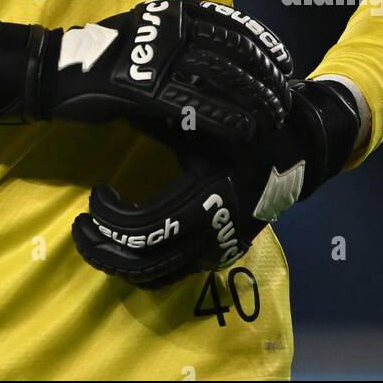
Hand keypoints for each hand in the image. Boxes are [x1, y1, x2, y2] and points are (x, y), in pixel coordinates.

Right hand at [0, 0, 293, 144]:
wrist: (56, 70)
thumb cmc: (105, 56)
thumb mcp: (147, 35)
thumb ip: (183, 42)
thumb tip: (228, 62)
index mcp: (172, 10)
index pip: (230, 22)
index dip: (262, 43)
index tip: (284, 61)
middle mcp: (169, 27)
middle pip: (232, 50)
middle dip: (264, 75)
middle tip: (285, 96)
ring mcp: (155, 56)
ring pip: (219, 76)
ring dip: (253, 97)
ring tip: (273, 115)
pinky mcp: (142, 87)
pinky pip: (193, 104)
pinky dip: (224, 118)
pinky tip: (244, 130)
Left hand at [71, 78, 361, 287]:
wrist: (301, 144)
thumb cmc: (248, 121)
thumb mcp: (204, 113)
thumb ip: (160, 115)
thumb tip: (112, 106)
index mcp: (211, 195)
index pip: (148, 226)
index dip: (112, 218)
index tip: (94, 194)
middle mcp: (217, 231)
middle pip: (149, 265)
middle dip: (107, 251)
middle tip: (81, 229)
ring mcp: (222, 246)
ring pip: (163, 276)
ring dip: (124, 262)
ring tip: (97, 236)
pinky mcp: (224, 249)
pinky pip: (178, 271)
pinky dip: (148, 263)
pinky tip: (131, 241)